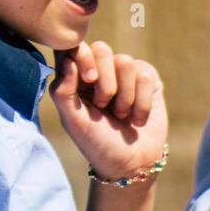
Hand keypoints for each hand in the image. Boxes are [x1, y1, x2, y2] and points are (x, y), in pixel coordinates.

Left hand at [49, 41, 167, 180]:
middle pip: (102, 48)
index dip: (83, 57)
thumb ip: (63, 91)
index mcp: (76, 76)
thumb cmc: (96, 142)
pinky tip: (137, 118)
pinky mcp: (147, 78)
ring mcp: (124, 73)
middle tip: (104, 105)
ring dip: (124, 97)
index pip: (74, 47)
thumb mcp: (73, 121)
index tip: (89, 80)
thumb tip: (67, 60)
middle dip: (105, 83)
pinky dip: (140, 103)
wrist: (130, 163)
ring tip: (120, 114)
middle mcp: (100, 70)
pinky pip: (145, 76)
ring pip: (125, 62)